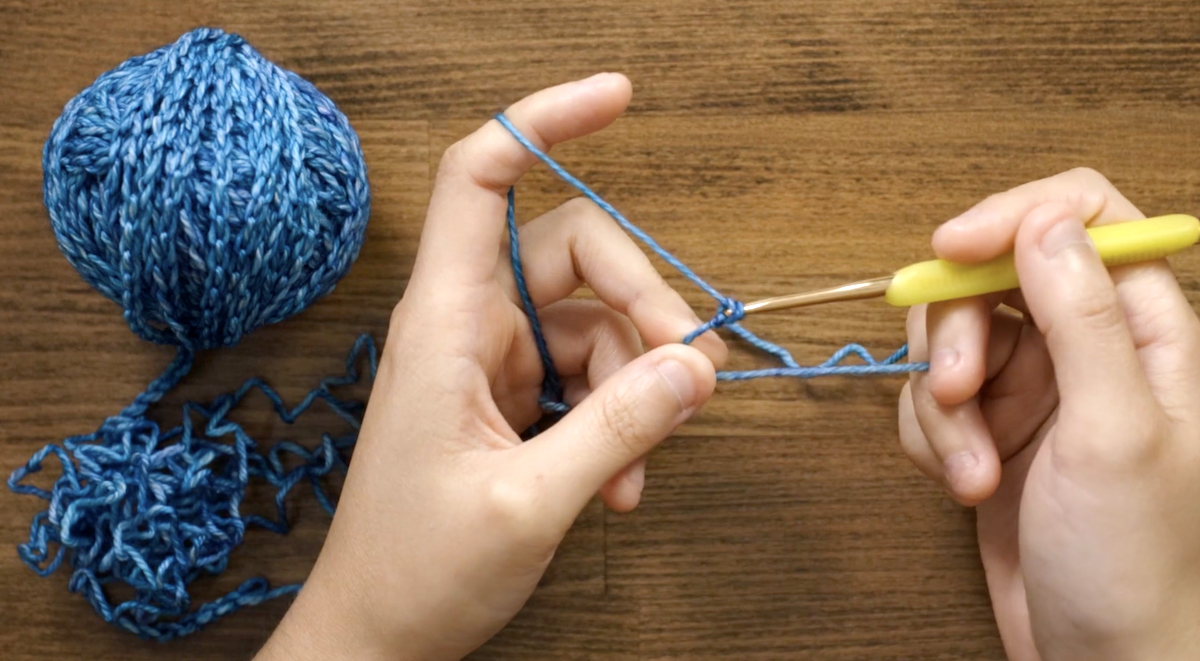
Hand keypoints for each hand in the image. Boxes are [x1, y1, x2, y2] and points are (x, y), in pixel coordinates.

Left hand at [254, 74, 725, 660]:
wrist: (378, 637)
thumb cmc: (419, 571)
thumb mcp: (529, 502)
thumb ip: (616, 427)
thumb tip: (695, 365)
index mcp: (446, 321)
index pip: (482, 177)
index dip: (544, 122)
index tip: (618, 99)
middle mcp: (468, 323)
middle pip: (575, 255)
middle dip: (642, 308)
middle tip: (689, 379)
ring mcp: (491, 361)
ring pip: (593, 323)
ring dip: (635, 387)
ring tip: (636, 468)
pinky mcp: (510, 399)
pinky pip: (587, 377)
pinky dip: (617, 420)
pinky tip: (619, 484)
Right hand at [899, 168, 1199, 659]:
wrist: (1098, 658)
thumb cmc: (1137, 562)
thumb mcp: (1116, 432)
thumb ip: (1084, 317)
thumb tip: (1043, 223)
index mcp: (1144, 329)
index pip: (1082, 217)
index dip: (1013, 217)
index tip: (951, 250)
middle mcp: (1086, 346)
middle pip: (992, 277)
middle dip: (958, 334)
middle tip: (959, 394)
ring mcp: (1034, 388)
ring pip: (949, 339)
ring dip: (940, 406)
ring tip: (971, 470)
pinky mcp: (988, 427)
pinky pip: (929, 399)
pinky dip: (930, 439)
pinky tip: (964, 484)